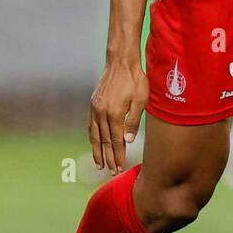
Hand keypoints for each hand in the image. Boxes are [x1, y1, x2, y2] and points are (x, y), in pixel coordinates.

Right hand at [89, 57, 147, 173]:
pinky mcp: (93, 104)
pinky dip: (92, 138)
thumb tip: (127, 140)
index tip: (119, 167)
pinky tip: (95, 144)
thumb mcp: (141, 99)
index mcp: (115, 113)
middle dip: (108, 157)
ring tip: (100, 164)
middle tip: (111, 171)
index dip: (118, 155)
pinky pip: (91, 125)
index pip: (116, 140)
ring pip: (95, 135)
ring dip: (97, 151)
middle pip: (104, 141)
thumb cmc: (135, 79)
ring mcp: (95, 108)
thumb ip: (133, 121)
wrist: (120, 62)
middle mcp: (102, 113)